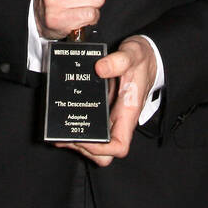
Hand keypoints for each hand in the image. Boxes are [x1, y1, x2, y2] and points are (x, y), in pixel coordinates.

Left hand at [58, 35, 155, 166]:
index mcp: (128, 112)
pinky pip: (91, 128)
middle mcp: (119, 120)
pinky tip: (64, 120)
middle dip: (85, 149)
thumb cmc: (142, 59)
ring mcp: (111, 117)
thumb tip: (100, 69)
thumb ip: (119, 61)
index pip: (119, 146)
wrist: (146, 56)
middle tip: (67, 135)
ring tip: (61, 132)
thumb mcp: (132, 54)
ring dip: (78, 143)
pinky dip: (77, 129)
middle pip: (105, 153)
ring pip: (96, 145)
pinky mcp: (104, 111)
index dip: (101, 149)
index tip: (84, 137)